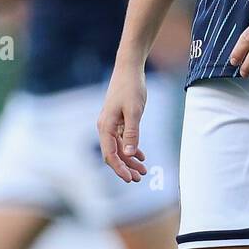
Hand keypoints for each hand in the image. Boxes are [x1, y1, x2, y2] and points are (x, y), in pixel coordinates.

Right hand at [97, 64, 147, 181]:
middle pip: (113, 154)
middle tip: (139, 179)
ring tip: (143, 170)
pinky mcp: (118, 119)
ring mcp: (111, 123)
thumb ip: (132, 134)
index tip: (130, 179)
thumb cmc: (131, 88)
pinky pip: (122, 139)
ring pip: (119, 147)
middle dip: (125, 167)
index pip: (110, 154)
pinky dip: (131, 148)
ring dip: (130, 159)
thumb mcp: (134, 112)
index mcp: (105, 126)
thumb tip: (129, 154)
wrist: (129, 69)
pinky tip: (141, 155)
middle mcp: (105, 127)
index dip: (120, 169)